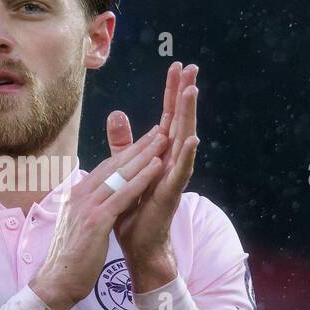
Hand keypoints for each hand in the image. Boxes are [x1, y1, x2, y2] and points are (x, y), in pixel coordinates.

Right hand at [29, 127, 168, 309]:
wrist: (57, 281)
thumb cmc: (71, 258)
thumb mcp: (78, 226)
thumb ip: (87, 208)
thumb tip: (95, 200)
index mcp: (76, 195)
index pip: (106, 169)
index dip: (126, 153)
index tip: (144, 140)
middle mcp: (79, 194)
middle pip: (114, 165)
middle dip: (138, 147)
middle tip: (159, 131)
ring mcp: (86, 206)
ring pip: (120, 175)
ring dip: (143, 156)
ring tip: (163, 141)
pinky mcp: (95, 220)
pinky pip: (123, 195)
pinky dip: (141, 179)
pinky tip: (157, 168)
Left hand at [106, 61, 199, 293]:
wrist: (138, 243)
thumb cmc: (135, 208)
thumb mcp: (125, 167)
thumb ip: (124, 142)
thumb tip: (116, 113)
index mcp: (160, 153)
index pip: (168, 116)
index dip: (172, 92)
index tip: (178, 66)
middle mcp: (171, 161)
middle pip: (180, 121)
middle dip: (185, 94)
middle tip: (192, 67)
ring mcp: (174, 176)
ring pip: (184, 140)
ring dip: (188, 116)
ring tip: (192, 92)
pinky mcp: (171, 194)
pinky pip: (181, 172)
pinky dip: (187, 156)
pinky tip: (193, 139)